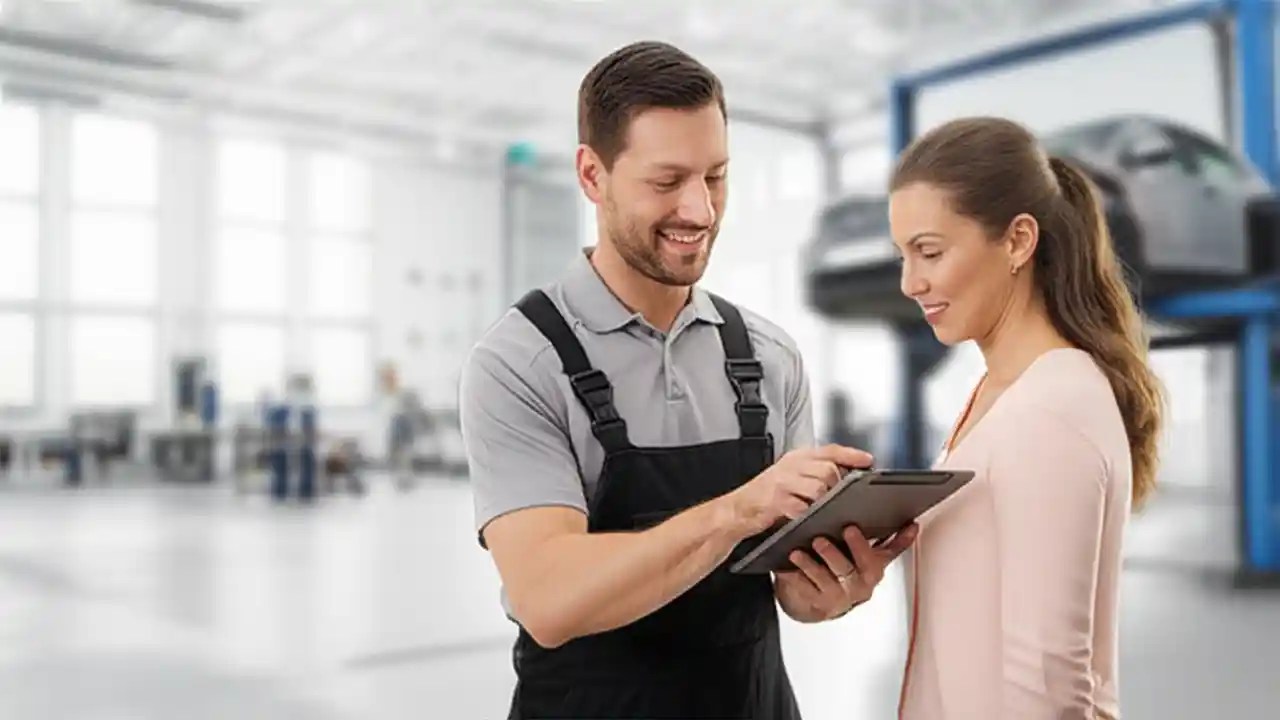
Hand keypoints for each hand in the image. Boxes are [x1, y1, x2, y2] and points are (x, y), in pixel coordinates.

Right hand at [724, 444, 872, 538]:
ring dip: (824, 502)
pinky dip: (808, 515)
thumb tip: (846, 474)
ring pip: (819, 488)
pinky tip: (808, 518)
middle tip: (839, 498)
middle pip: (828, 470)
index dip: (851, 454)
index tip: (869, 460)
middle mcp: (790, 466)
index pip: (829, 450)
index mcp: (796, 458)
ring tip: (821, 509)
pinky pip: (802, 508)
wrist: (736, 510)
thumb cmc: (766, 496)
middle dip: (838, 485)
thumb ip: (813, 472)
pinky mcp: (776, 501)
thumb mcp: (790, 476)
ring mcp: (782, 482)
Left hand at [774, 523, 917, 621]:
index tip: (850, 528)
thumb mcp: (872, 557)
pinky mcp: (816, 604)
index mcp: (872, 571)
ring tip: (797, 552)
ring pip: (824, 581)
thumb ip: (892, 542)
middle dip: (834, 555)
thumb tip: (913, 525)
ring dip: (810, 566)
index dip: (862, 545)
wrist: (823, 601)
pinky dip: (794, 578)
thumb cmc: (848, 571)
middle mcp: (858, 587)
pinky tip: (784, 568)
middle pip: (848, 571)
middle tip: (820, 539)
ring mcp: (837, 597)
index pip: (872, 559)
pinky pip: (804, 590)